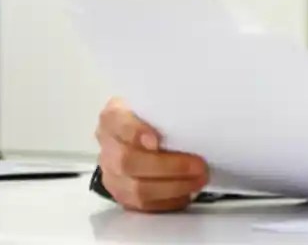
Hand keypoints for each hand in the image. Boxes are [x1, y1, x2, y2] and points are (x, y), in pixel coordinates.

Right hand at [95, 97, 207, 212]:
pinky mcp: (121, 195)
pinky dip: (167, 201)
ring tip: (198, 180)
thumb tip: (199, 106)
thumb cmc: (150, 117)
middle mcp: (108, 145)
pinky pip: (142, 205)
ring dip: (173, 187)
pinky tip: (186, 193)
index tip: (156, 140)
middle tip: (198, 165)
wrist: (135, 136)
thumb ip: (166, 105)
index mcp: (113, 116)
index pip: (116, 122)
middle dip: (168, 166)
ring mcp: (111, 173)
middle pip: (127, 162)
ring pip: (136, 189)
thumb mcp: (155, 102)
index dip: (134, 133)